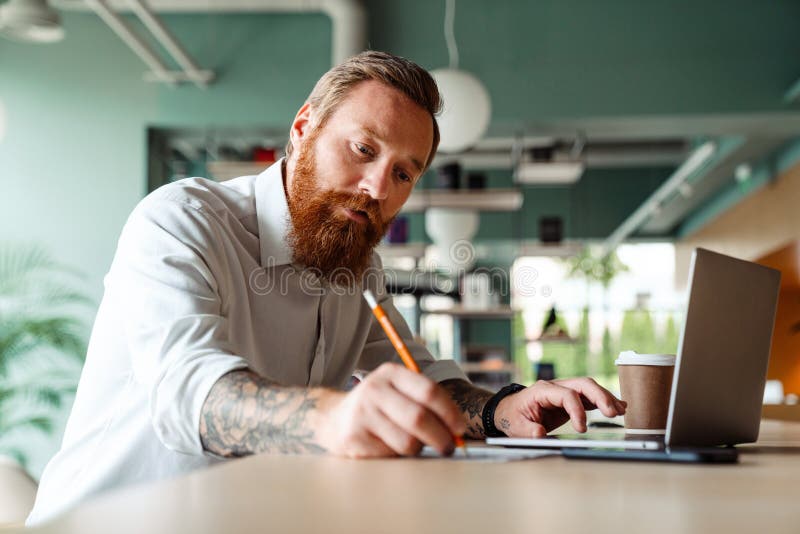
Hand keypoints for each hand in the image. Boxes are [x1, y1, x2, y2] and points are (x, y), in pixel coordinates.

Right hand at [316, 363, 465, 457]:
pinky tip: (390, 446)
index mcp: (391, 373)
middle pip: (419, 419)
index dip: (450, 413)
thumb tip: (458, 429)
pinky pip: (391, 455)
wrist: (334, 418)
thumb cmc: (378, 405)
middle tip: (449, 447)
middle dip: (441, 438)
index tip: (460, 428)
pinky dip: (398, 456)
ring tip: (413, 443)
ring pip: (407, 442)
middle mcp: (374, 390)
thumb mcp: (397, 389)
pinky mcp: (354, 438)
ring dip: (419, 449)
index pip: (429, 392)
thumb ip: (426, 402)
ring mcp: (362, 414)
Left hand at [493, 378, 625, 437]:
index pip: (566, 394)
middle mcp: (555, 386)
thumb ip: (528, 430)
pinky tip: (618, 407)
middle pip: (583, 384)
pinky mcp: (570, 398)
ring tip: (621, 410)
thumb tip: (539, 434)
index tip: (582, 429)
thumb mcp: (515, 426)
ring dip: (606, 398)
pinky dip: (604, 401)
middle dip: (600, 397)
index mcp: (542, 390)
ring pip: (589, 388)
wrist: (508, 410)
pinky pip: (589, 396)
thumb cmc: (512, 416)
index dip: (577, 410)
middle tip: (614, 413)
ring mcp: (564, 390)